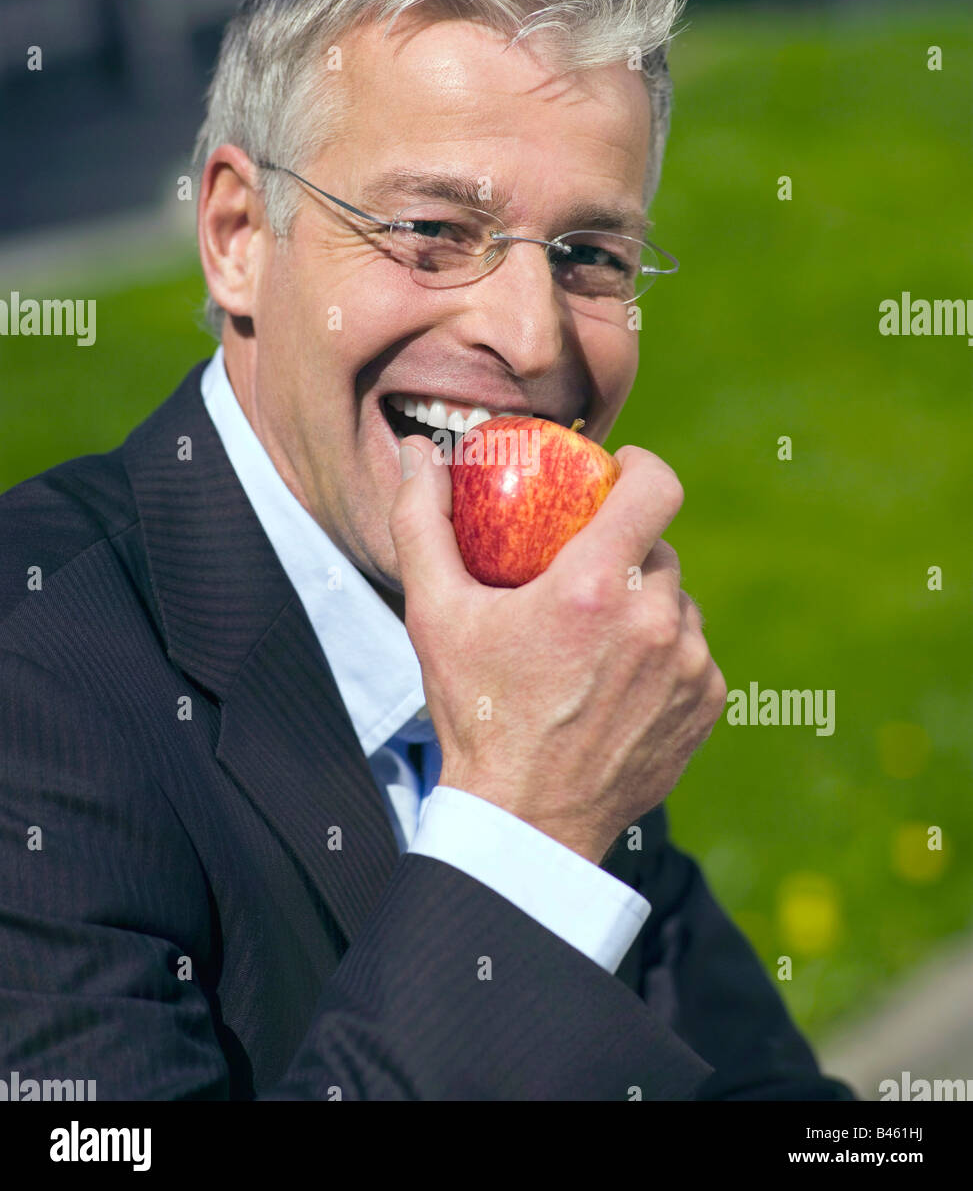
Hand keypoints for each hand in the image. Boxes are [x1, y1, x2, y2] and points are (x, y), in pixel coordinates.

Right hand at [389, 438, 726, 865]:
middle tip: (582, 572)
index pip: (655, 487)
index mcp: (593, 588)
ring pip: (678, 602)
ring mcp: (687, 666)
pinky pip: (693, 651)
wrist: (524, 822)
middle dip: (624, 550)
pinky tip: (619, 679)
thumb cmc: (475, 714)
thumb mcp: (434, 616)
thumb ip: (422, 524)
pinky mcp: (705, 704)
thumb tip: (416, 454)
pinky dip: (663, 652)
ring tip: (595, 635)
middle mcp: (653, 621)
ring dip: (646, 604)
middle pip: (657, 548)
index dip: (641, 466)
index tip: (619, 469)